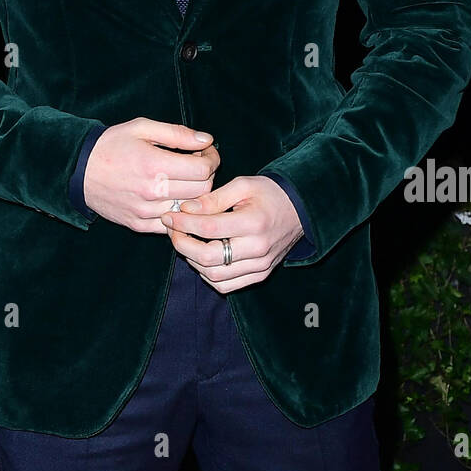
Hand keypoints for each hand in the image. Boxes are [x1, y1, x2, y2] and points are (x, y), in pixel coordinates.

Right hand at [83, 117, 219, 233]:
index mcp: (155, 165)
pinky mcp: (138, 224)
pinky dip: (178, 211)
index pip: (203, 170)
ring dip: (194, 194)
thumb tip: (206, 139)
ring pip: (189, 208)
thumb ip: (177, 133)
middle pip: (202, 190)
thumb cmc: (111, 145)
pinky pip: (171, 224)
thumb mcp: (142, 128)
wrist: (77, 171)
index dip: (212, 159)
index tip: (206, 152)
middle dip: (207, 175)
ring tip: (183, 180)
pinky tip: (171, 196)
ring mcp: (145, 211)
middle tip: (197, 164)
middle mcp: (152, 191)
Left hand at [162, 175, 303, 292]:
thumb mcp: (242, 185)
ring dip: (192, 260)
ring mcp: (260, 266)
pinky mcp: (260, 275)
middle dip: (182, 244)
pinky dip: (208, 275)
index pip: (208, 229)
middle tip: (173, 231)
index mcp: (253, 222)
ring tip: (185, 242)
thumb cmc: (269, 193)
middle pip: (207, 257)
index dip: (183, 224)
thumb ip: (213, 198)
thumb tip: (185, 209)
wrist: (300, 210)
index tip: (169, 216)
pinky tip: (202, 258)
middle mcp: (257, 248)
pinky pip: (226, 286)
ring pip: (214, 275)